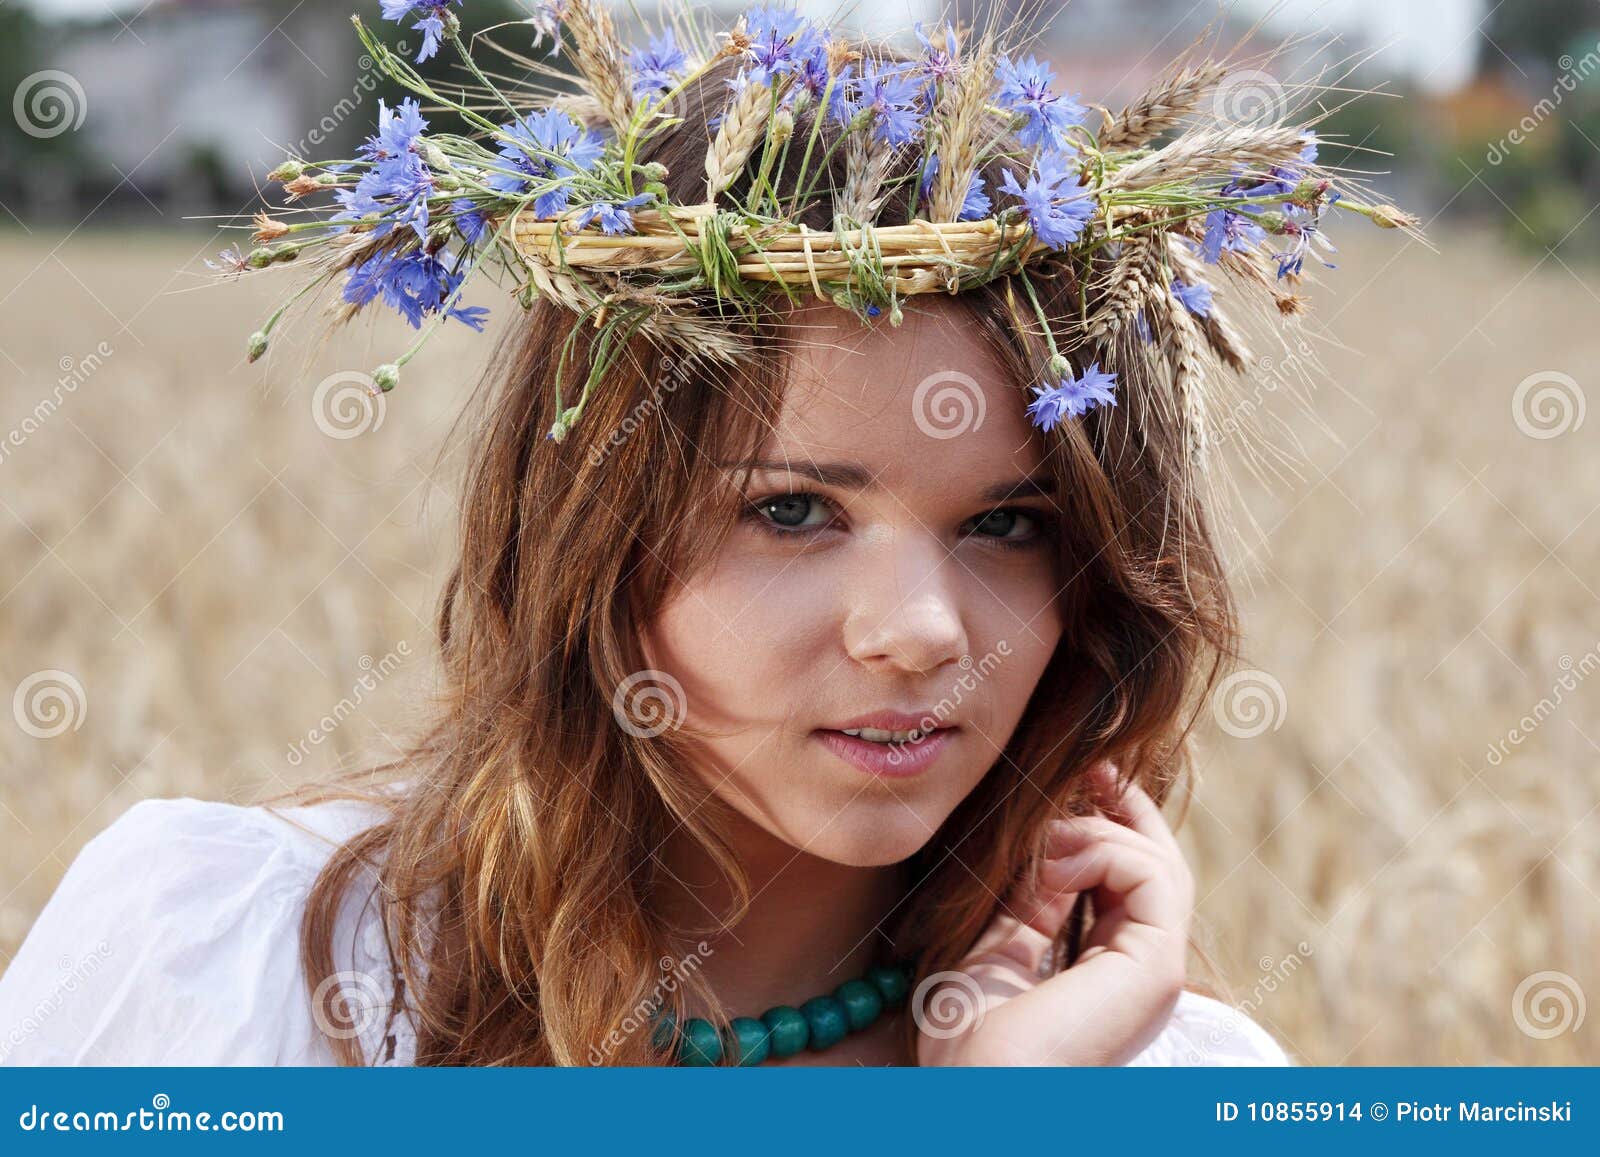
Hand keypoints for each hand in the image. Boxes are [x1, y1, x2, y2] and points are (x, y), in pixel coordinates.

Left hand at [915, 759, 1194, 1065]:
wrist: (973, 1090)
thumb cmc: (968, 1035)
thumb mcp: (995, 943)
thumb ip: (1028, 895)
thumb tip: (1047, 833)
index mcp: (1107, 972)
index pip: (1129, 882)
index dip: (1111, 823)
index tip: (1088, 774)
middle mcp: (1141, 970)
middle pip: (1157, 864)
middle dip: (1125, 806)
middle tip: (1095, 764)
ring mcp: (1155, 969)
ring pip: (1153, 860)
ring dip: (1090, 832)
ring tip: (1040, 850)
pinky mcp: (1156, 965)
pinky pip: (1146, 870)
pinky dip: (1099, 848)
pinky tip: (1054, 865)